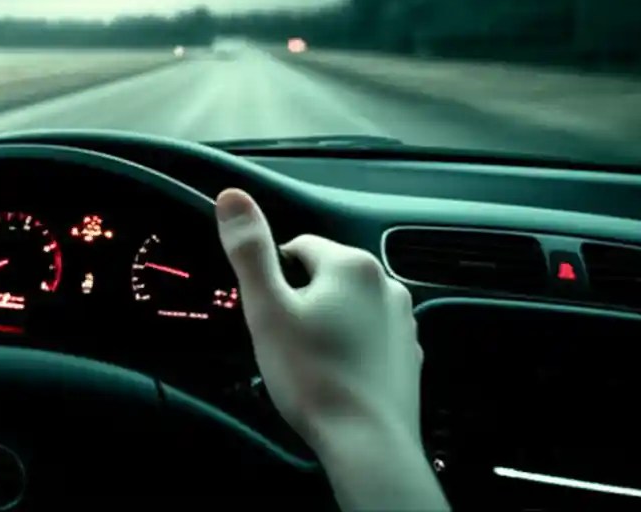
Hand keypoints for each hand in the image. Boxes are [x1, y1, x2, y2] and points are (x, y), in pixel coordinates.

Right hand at [215, 189, 445, 510]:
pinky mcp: (408, 352)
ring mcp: (402, 319)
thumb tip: (232, 197)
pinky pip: (367, 336)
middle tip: (285, 341)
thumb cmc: (313, 377)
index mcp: (351, 264)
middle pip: (323, 276)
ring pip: (345, 307)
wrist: (367, 442)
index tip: (270, 315)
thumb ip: (249, 249)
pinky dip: (348, 349)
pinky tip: (334, 376)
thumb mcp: (267, 309)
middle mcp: (385, 283)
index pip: (296, 247)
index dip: (274, 280)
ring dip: (325, 324)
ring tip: (310, 362)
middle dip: (300, 302)